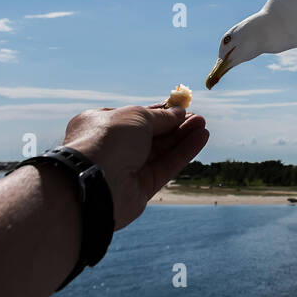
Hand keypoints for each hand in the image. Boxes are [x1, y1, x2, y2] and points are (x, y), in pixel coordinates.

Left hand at [61, 105, 208, 229]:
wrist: (93, 182)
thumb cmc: (107, 140)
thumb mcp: (136, 116)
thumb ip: (160, 116)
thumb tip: (178, 113)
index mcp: (100, 125)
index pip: (135, 117)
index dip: (160, 112)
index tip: (181, 107)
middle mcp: (112, 147)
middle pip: (151, 135)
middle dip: (175, 125)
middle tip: (198, 117)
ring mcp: (126, 169)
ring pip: (160, 151)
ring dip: (182, 137)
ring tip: (203, 125)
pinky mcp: (140, 189)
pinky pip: (166, 167)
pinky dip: (183, 153)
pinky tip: (201, 138)